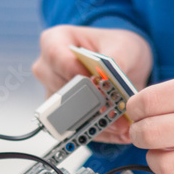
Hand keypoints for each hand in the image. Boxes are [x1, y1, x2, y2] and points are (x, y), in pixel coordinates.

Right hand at [33, 25, 152, 141]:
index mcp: (55, 42)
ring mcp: (54, 95)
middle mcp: (48, 70)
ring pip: (67, 114)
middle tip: (111, 108)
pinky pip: (79, 129)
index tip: (93, 81)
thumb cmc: (116, 46)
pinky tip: (118, 129)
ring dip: (95, 121)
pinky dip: (100, 131)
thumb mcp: (122, 46)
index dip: (73, 71)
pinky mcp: (64, 116)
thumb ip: (115, 60)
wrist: (125, 63)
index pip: (56, 57)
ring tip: (120, 122)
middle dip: (87, 102)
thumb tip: (107, 80)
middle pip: (60, 91)